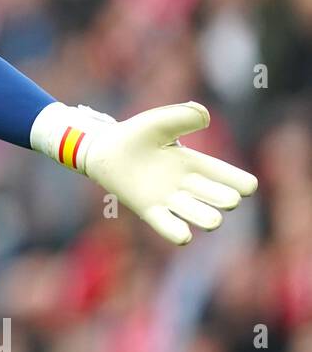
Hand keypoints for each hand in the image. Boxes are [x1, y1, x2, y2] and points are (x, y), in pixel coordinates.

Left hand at [34, 101, 257, 244]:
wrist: (105, 149)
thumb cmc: (136, 134)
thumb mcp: (161, 121)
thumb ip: (183, 116)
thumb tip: (206, 118)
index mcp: (197, 164)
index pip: (232, 179)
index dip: (243, 184)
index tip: (245, 186)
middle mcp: (187, 184)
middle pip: (221, 199)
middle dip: (227, 200)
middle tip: (225, 199)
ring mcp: (169, 199)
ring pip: (200, 216)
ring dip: (209, 219)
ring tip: (212, 220)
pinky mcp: (149, 210)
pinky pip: (168, 227)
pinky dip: (178, 234)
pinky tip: (184, 235)